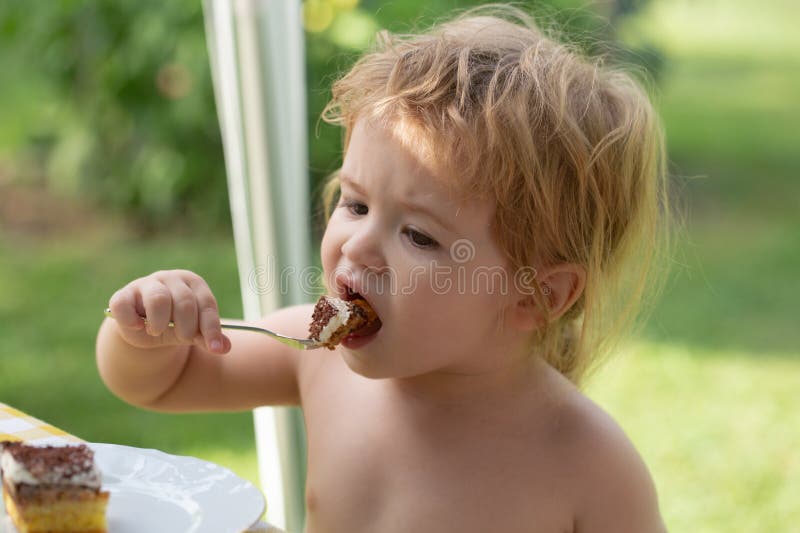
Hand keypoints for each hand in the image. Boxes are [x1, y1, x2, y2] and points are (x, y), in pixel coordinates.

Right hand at [107, 270, 230, 353]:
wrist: (144, 328)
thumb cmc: (173, 325)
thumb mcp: (192, 331)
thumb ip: (206, 338)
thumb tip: (224, 348)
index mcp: (193, 283)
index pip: (206, 304)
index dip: (211, 328)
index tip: (215, 348)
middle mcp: (170, 278)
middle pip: (185, 302)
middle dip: (186, 328)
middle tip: (181, 338)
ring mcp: (145, 284)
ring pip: (158, 299)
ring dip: (160, 323)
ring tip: (157, 331)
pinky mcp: (122, 295)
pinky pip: (124, 305)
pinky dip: (131, 321)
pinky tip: (138, 327)